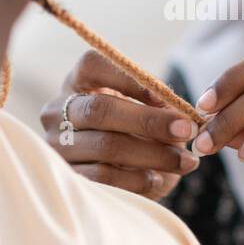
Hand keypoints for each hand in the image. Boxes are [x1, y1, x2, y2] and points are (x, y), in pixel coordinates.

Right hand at [40, 50, 199, 201]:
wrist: (115, 175)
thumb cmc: (132, 133)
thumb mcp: (143, 112)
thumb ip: (159, 107)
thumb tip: (183, 117)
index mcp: (77, 83)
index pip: (92, 65)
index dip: (128, 79)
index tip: (164, 96)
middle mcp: (57, 112)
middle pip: (100, 109)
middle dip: (149, 121)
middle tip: (186, 131)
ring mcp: (57, 147)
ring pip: (105, 146)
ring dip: (153, 155)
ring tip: (184, 161)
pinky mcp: (66, 178)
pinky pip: (104, 178)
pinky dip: (137, 179)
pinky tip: (159, 179)